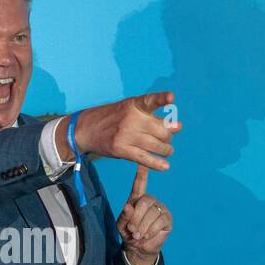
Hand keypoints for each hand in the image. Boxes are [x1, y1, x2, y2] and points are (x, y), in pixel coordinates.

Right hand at [58, 90, 179, 170]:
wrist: (86, 129)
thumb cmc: (113, 118)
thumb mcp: (130, 109)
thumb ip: (152, 116)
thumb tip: (178, 127)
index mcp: (134, 105)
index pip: (151, 100)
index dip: (162, 98)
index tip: (171, 98)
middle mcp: (131, 118)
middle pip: (162, 130)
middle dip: (169, 137)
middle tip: (167, 140)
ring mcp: (126, 134)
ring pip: (156, 145)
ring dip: (166, 150)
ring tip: (167, 151)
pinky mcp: (121, 149)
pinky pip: (144, 158)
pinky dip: (156, 163)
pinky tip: (165, 166)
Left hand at [118, 164, 171, 263]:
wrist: (139, 248)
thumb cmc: (129, 233)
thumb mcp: (122, 225)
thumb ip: (124, 216)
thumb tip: (128, 207)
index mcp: (137, 199)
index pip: (139, 184)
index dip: (141, 173)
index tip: (142, 162)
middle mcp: (150, 200)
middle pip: (144, 202)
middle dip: (136, 218)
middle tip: (132, 231)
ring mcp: (160, 208)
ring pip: (152, 213)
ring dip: (143, 227)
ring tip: (138, 235)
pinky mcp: (167, 218)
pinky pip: (160, 221)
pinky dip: (151, 231)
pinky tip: (147, 236)